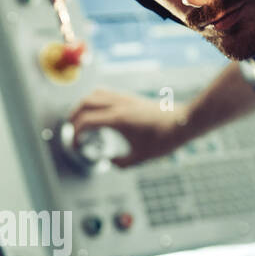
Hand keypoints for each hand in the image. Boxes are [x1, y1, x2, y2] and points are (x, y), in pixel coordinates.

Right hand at [68, 88, 192, 167]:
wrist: (183, 122)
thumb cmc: (164, 139)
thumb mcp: (141, 157)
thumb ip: (122, 163)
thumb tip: (110, 162)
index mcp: (118, 119)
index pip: (86, 121)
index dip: (76, 134)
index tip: (77, 146)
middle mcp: (119, 105)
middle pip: (85, 103)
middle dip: (74, 116)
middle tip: (72, 130)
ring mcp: (125, 98)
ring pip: (94, 94)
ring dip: (83, 105)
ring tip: (80, 118)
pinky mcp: (130, 97)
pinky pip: (105, 93)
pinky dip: (95, 100)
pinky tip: (98, 112)